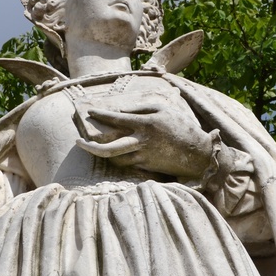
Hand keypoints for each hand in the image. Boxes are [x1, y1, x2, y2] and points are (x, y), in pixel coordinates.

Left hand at [76, 102, 213, 178]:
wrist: (197, 153)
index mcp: (146, 124)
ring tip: (90, 147)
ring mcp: (143, 157)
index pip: (117, 119)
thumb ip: (141, 109)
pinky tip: (110, 153)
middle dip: (90, 147)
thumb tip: (120, 112)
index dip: (101, 115)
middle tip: (77, 142)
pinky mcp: (146, 167)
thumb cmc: (181, 126)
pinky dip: (116, 158)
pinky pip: (126, 164)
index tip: (90, 112)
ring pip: (115, 159)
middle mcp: (141, 142)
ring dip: (101, 154)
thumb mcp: (163, 109)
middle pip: (109, 149)